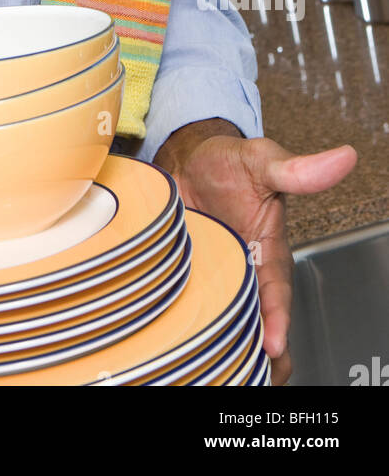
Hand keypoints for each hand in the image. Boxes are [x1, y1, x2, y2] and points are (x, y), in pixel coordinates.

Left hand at [154, 121, 356, 385]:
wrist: (189, 160)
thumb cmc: (229, 163)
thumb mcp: (262, 160)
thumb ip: (298, 168)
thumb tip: (343, 157)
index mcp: (270, 252)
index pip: (278, 294)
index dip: (278, 319)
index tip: (274, 344)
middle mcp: (248, 273)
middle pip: (259, 324)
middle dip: (258, 353)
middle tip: (249, 373)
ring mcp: (220, 278)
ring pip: (231, 325)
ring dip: (228, 346)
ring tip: (218, 371)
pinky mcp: (193, 279)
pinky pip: (199, 311)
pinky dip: (196, 331)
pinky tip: (185, 346)